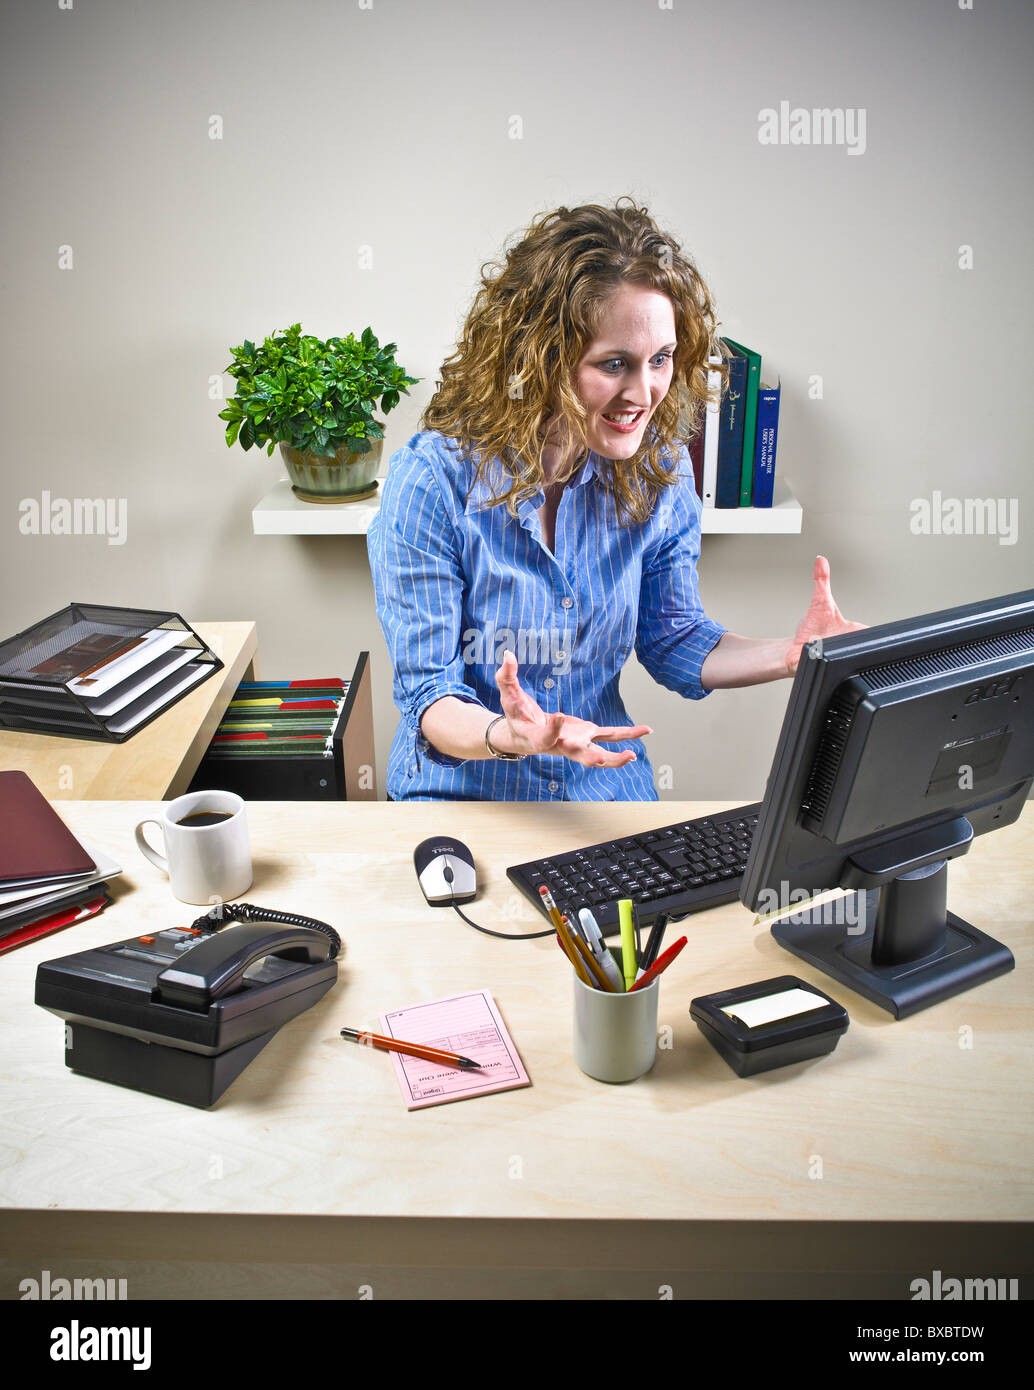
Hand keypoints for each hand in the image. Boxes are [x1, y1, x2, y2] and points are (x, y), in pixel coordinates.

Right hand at [492, 651, 650, 767]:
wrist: (524, 736)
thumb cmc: (516, 716)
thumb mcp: (508, 696)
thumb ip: (506, 677)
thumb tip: (507, 653)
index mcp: (539, 738)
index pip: (547, 735)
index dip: (553, 728)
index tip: (558, 715)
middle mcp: (561, 745)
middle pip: (577, 756)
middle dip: (590, 758)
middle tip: (600, 760)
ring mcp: (577, 742)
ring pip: (598, 753)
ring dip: (615, 756)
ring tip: (633, 754)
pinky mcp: (588, 735)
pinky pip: (610, 736)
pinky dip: (627, 735)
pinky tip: (645, 731)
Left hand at [785, 556, 866, 675]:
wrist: (795, 650)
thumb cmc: (810, 629)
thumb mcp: (819, 602)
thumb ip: (822, 581)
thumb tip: (820, 559)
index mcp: (854, 632)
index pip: (872, 635)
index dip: (872, 635)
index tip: (863, 630)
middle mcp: (849, 647)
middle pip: (858, 646)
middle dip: (841, 639)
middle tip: (826, 633)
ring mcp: (838, 658)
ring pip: (839, 655)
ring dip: (824, 645)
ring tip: (815, 639)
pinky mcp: (825, 668)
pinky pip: (827, 665)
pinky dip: (817, 656)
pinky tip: (811, 651)